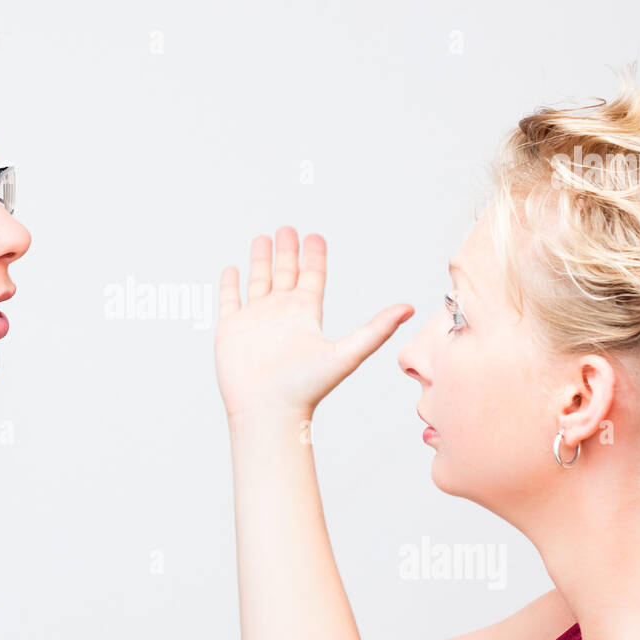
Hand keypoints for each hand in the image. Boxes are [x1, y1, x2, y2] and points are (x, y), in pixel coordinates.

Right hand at [215, 227, 413, 420]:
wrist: (269, 410)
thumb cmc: (307, 388)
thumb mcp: (347, 353)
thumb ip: (376, 329)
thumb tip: (409, 308)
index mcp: (306, 314)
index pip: (312, 277)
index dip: (314, 256)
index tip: (315, 236)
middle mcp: (281, 314)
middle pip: (285, 273)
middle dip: (287, 251)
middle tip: (288, 229)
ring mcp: (255, 320)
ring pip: (258, 281)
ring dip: (260, 260)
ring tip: (263, 239)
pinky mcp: (232, 328)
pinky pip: (229, 300)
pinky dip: (230, 284)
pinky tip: (232, 269)